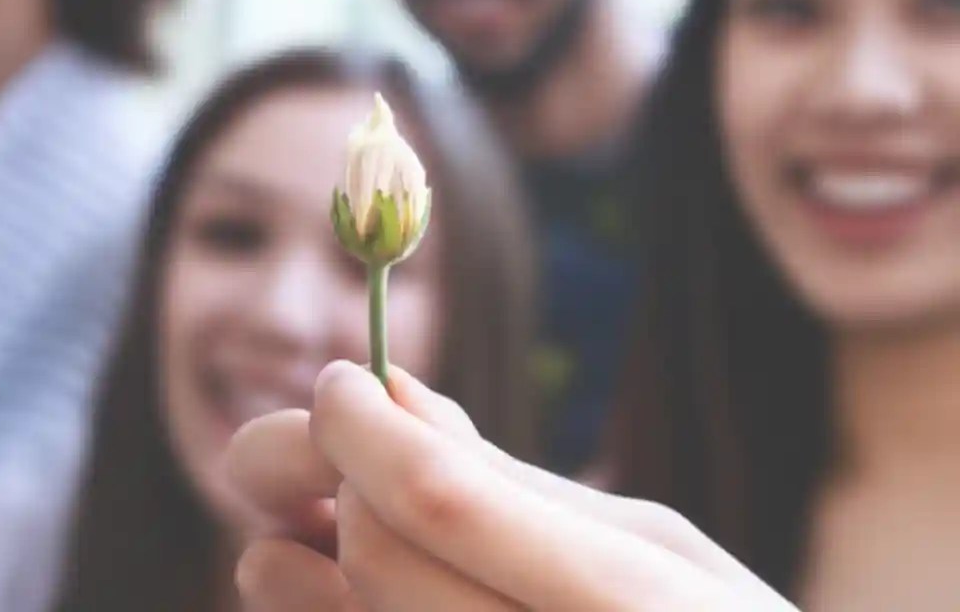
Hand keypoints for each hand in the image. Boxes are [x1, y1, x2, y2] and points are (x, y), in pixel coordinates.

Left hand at [228, 361, 797, 611]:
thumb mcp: (660, 550)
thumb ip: (518, 482)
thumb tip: (390, 388)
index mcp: (627, 607)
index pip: (439, 497)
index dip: (363, 426)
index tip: (342, 384)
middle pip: (377, 556)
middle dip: (348, 482)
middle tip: (365, 458)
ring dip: (312, 559)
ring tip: (344, 528)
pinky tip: (372, 593)